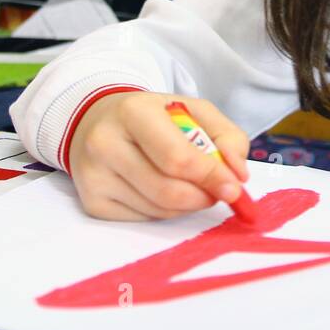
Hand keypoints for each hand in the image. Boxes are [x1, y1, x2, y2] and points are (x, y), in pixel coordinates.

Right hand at [69, 91, 251, 220]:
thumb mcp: (192, 110)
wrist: (98, 121)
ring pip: (159, 210)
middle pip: (168, 191)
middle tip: (217, 192)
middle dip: (203, 196)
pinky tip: (160, 188)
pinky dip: (164, 210)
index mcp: (132, 111)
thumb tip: (237, 174)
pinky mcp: (92, 202)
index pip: (177, 157)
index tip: (233, 187)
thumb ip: (226, 135)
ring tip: (188, 183)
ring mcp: (93, 176)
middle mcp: (105, 143)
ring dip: (187, 204)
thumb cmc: (152, 116)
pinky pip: (143, 219)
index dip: (210, 176)